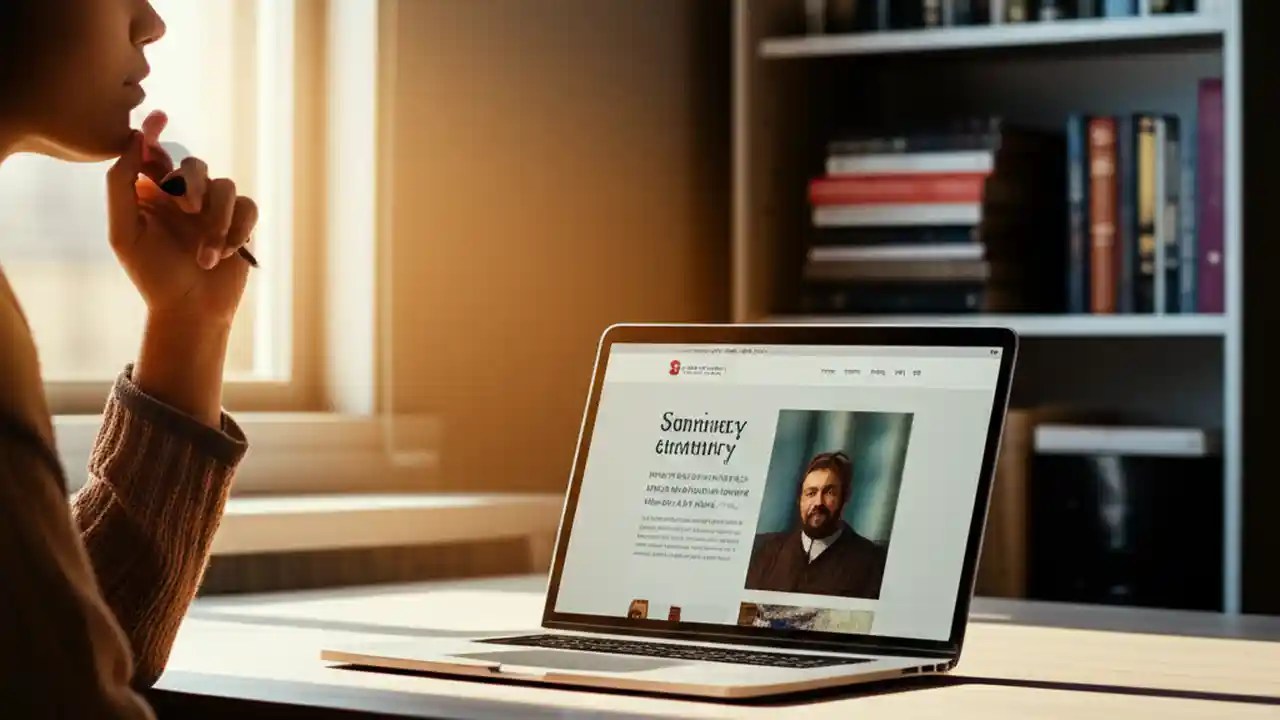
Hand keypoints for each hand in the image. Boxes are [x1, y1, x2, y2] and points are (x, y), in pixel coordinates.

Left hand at [105, 110, 258, 426]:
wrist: (190, 311)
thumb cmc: (152, 276)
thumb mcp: (124, 232)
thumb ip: (121, 185)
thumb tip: (134, 143)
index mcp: (151, 194)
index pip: (154, 153)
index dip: (155, 132)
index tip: (158, 117)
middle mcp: (184, 196)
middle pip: (194, 164)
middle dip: (192, 183)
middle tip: (187, 209)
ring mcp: (214, 209)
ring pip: (225, 186)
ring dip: (216, 222)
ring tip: (206, 257)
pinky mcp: (241, 224)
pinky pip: (248, 208)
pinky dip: (237, 230)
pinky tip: (226, 253)